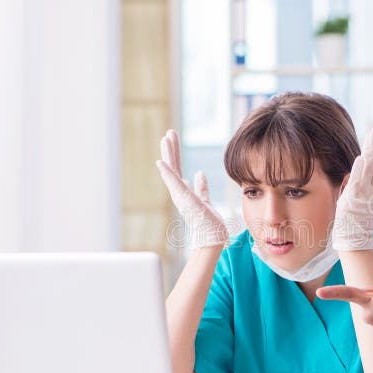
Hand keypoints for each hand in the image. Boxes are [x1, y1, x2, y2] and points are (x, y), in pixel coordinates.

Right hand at [156, 129, 227, 247]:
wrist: (212, 240)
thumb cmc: (208, 223)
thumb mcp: (205, 200)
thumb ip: (201, 187)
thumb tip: (199, 173)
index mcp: (183, 192)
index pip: (177, 168)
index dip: (174, 153)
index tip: (171, 139)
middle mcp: (180, 194)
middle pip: (173, 168)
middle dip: (171, 150)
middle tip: (168, 133)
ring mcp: (181, 197)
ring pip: (172, 172)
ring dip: (168, 155)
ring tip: (165, 139)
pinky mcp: (186, 201)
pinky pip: (174, 185)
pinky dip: (167, 174)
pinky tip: (161, 162)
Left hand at [332, 124, 372, 250]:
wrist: (356, 240)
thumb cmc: (359, 221)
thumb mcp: (369, 200)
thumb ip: (368, 184)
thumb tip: (362, 167)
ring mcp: (367, 194)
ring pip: (371, 168)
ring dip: (372, 150)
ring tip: (372, 134)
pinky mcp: (355, 199)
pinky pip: (359, 181)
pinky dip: (361, 169)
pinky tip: (361, 156)